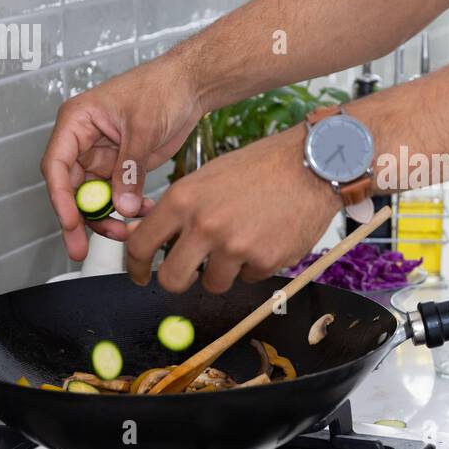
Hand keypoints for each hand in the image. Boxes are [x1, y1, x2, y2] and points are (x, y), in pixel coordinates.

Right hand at [41, 55, 205, 260]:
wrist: (191, 85)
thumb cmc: (162, 89)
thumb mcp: (143, 129)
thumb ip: (130, 170)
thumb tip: (122, 208)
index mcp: (77, 122)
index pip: (57, 166)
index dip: (61, 199)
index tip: (71, 224)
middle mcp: (84, 141)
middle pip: (72, 189)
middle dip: (83, 218)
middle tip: (83, 248)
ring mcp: (103, 155)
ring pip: (95, 197)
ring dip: (108, 217)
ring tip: (128, 232)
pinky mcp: (123, 166)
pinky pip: (118, 195)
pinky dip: (128, 207)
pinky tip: (144, 213)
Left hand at [123, 128, 339, 292]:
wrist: (312, 165)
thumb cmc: (260, 167)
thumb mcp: (208, 178)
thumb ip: (178, 209)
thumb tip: (147, 234)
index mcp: (183, 199)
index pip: (141, 244)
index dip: (136, 266)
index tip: (140, 274)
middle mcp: (204, 225)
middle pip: (172, 279)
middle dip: (179, 281)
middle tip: (191, 273)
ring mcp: (234, 246)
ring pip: (213, 283)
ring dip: (224, 271)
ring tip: (243, 242)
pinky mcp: (264, 261)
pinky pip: (250, 277)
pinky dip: (256, 264)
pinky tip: (269, 237)